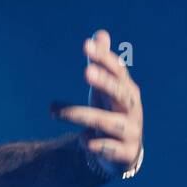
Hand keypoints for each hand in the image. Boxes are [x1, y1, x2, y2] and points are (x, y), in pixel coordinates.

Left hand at [49, 29, 143, 176]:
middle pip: (120, 93)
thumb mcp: (106, 89)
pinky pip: (108, 148)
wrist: (125, 152)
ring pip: (106, 122)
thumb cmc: (111, 112)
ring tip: (54, 111)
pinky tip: (84, 140)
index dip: (104, 58)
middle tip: (86, 72)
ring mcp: (130, 132)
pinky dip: (94, 144)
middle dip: (105, 83)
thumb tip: (101, 34)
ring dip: (81, 115)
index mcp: (127, 91)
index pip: (118, 71)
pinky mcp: (124, 153)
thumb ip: (102, 63)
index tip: (86, 44)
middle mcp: (132, 109)